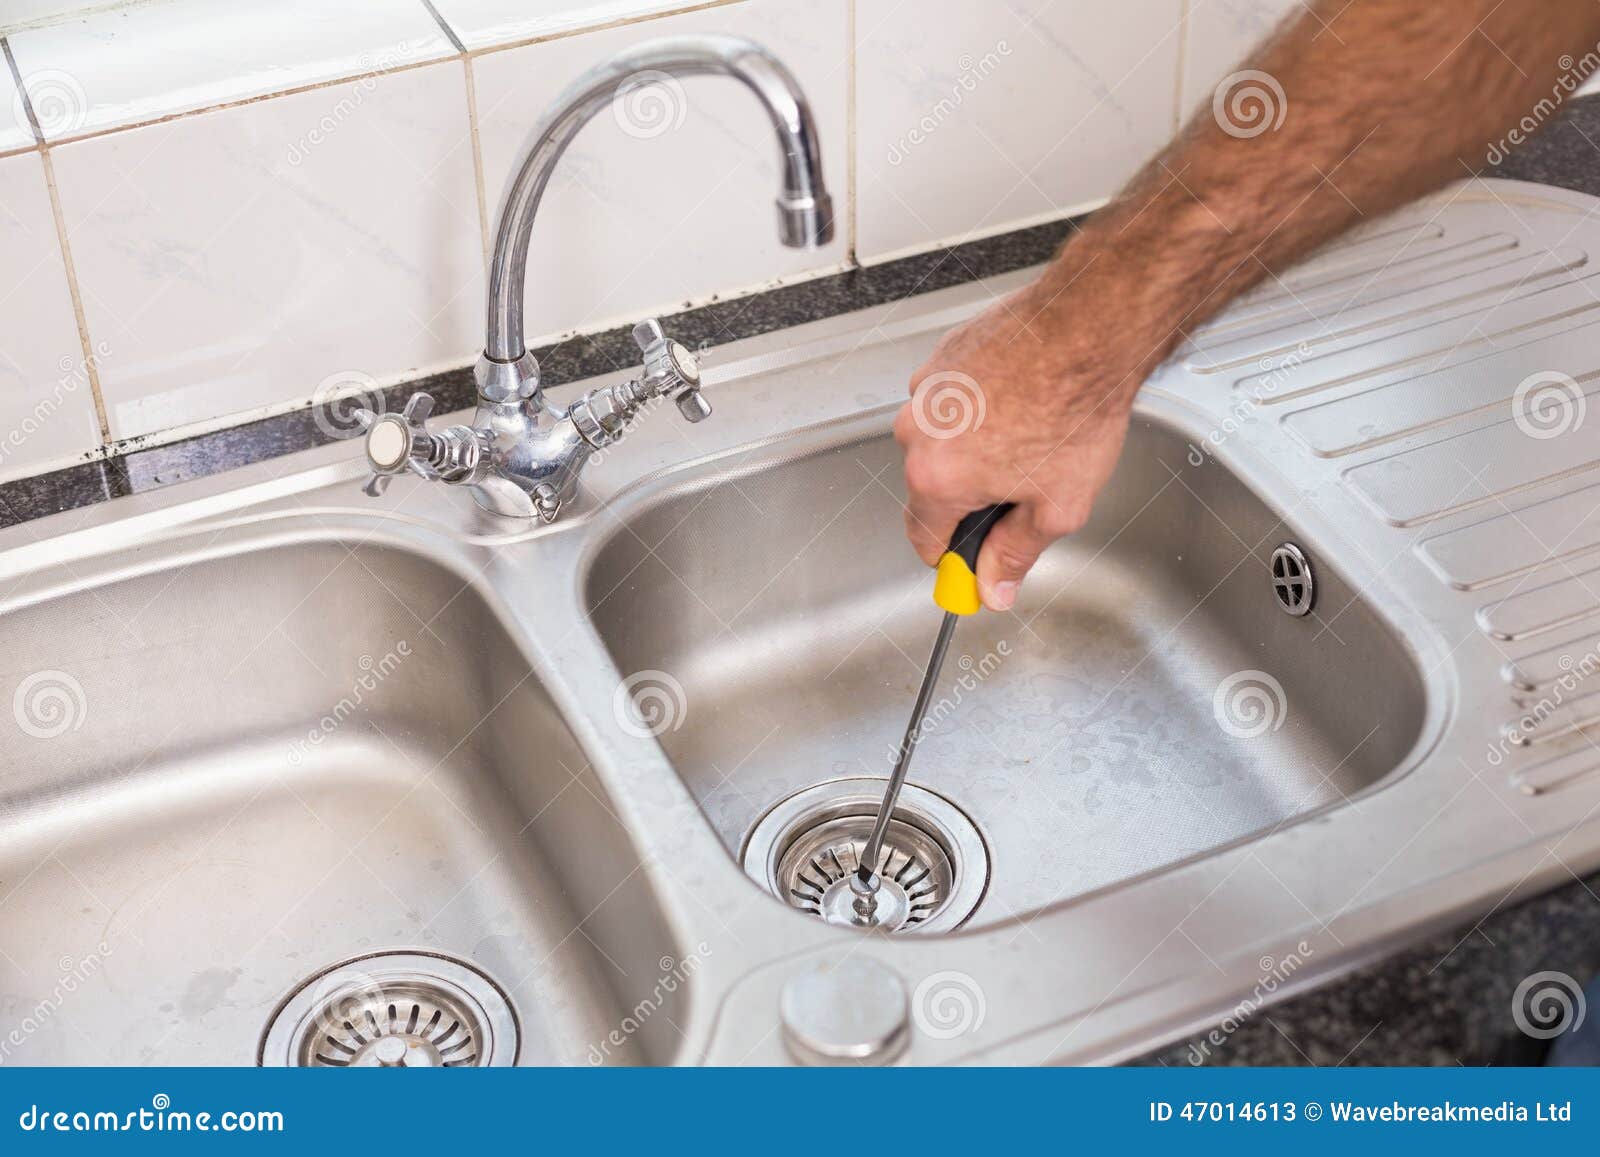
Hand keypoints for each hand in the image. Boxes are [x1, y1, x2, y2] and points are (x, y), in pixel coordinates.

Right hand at [894, 277, 1137, 611]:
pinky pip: (953, 399)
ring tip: (1030, 432)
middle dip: (973, 496)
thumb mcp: (1056, 506)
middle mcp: (917, 431)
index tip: (976, 561)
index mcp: (934, 478)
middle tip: (1024, 486)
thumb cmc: (1075, 407)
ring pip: (942, 440)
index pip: (924, 540)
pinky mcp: (944, 355)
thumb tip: (994, 584)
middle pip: (933, 488)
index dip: (955, 558)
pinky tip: (1022, 400)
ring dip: (976, 447)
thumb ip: (1016, 553)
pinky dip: (979, 406)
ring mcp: (927, 388)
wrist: (1090, 329)